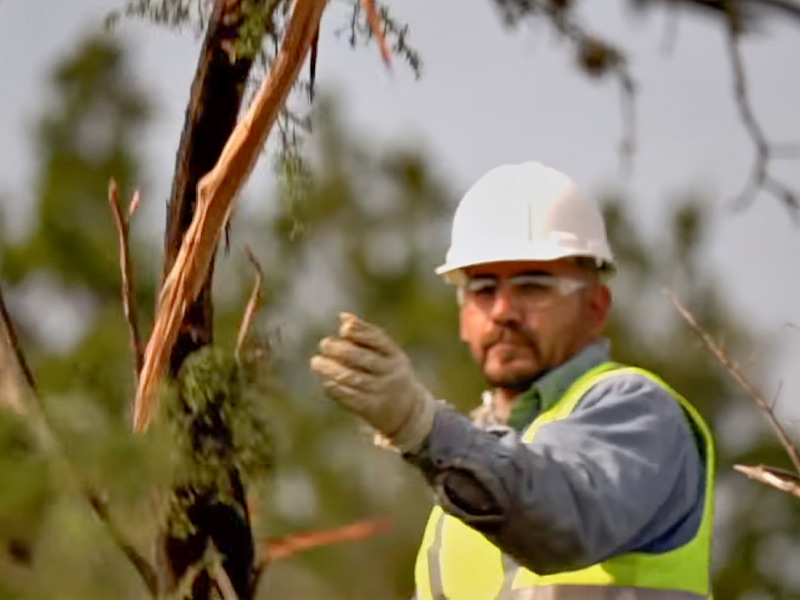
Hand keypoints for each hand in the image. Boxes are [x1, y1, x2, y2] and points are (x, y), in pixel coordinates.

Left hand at [310, 312, 435, 452]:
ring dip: (333, 370)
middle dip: (342, 350)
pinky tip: (326, 384)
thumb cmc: (389, 373)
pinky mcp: (373, 409)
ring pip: (355, 378)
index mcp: (395, 355)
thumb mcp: (386, 354)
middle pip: (365, 358)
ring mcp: (382, 391)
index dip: (361, 332)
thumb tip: (343, 317)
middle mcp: (390, 372)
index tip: (343, 329)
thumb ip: (365, 335)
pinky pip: (352, 399)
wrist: (409, 411)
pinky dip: (338, 391)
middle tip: (324, 344)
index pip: (379, 340)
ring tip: (316, 362)